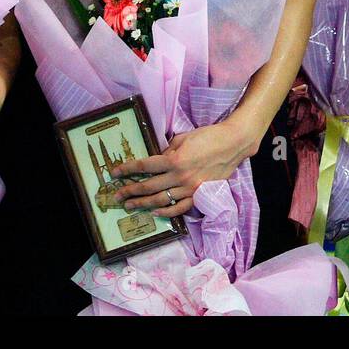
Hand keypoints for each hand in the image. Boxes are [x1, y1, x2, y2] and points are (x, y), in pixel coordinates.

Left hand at [111, 117, 257, 217]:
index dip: (127, 170)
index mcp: (174, 160)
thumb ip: (167, 150)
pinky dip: (166, 212)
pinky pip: (180, 208)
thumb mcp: (183, 138)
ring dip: (143, 204)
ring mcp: (190, 188)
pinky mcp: (199, 195)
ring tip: (130, 206)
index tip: (114, 173)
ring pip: (161, 200)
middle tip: (117, 195)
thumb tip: (156, 159)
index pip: (144, 167)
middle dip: (130, 191)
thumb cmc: (208, 136)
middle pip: (148, 186)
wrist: (233, 144)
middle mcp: (179, 177)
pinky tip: (155, 212)